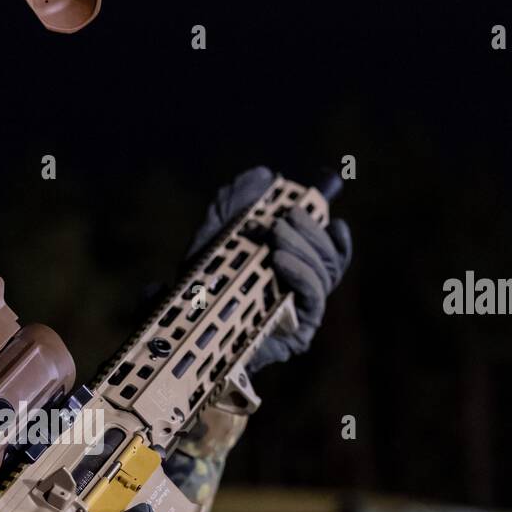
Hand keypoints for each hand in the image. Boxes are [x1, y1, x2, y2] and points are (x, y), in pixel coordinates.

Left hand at [186, 166, 351, 370]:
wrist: (179, 336)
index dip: (332, 234)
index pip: (328, 254)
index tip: (325, 212)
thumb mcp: (213, 239)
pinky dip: (301, 274)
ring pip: (325, 274)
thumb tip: (262, 175)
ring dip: (305, 247)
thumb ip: (233, 204)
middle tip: (287, 215)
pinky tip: (280, 259)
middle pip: (329, 259)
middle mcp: (300, 295)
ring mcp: (301, 314)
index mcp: (290, 274)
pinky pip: (313, 299)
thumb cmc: (198, 290)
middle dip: (312, 231)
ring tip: (277, 231)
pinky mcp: (297, 333)